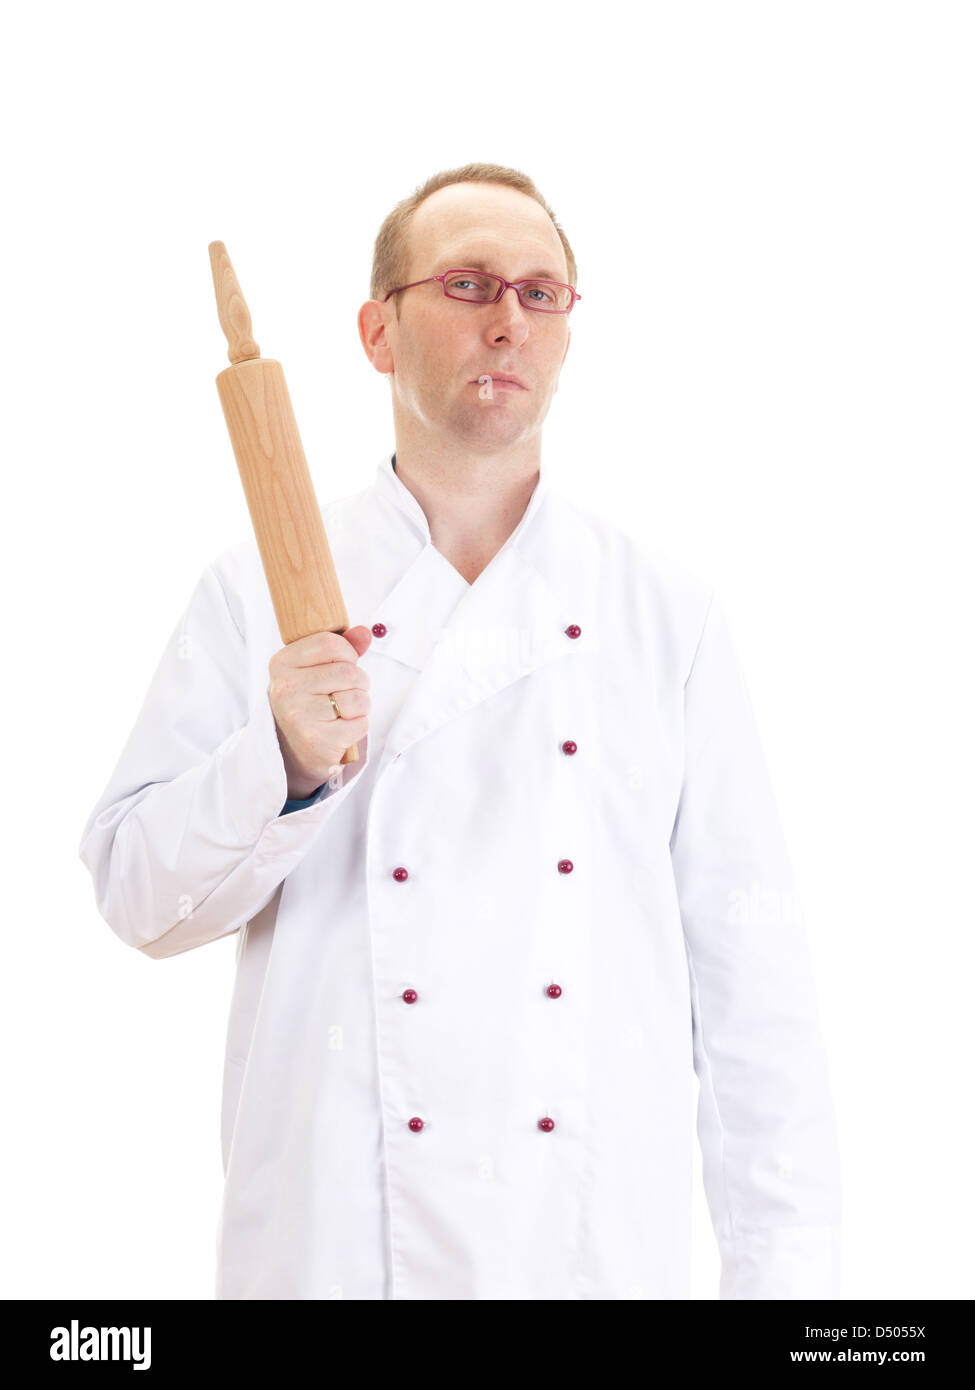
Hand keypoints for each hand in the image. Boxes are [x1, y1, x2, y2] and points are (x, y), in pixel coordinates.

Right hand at [268, 625, 371, 796]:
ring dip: (361, 705)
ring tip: (344, 710)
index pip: (330, 643)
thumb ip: (340, 648)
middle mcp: (286, 688)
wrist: (292, 748)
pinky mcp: (317, 740)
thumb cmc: (308, 701)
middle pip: (348, 672)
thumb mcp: (314, 669)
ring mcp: (299, 715)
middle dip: (359, 682)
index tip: (344, 664)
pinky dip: (358, 726)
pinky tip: (341, 728)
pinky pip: (360, 724)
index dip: (348, 653)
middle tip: (347, 691)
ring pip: (357, 698)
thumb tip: (365, 632)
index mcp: (282, 663)